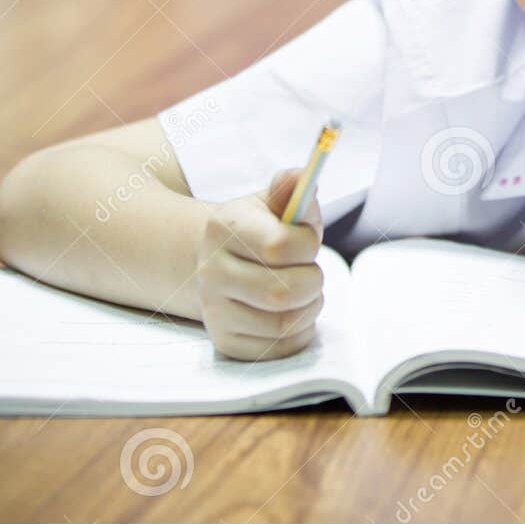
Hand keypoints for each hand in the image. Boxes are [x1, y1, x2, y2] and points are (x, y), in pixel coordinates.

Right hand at [197, 168, 324, 360]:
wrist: (217, 262)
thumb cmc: (258, 231)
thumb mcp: (270, 202)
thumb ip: (290, 189)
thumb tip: (300, 177)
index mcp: (224, 228)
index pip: (279, 246)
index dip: (308, 244)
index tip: (307, 240)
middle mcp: (212, 271)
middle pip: (283, 292)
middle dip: (313, 281)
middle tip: (310, 271)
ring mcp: (215, 310)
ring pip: (284, 322)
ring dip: (311, 306)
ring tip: (305, 290)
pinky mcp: (226, 341)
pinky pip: (280, 346)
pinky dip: (301, 331)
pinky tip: (294, 311)